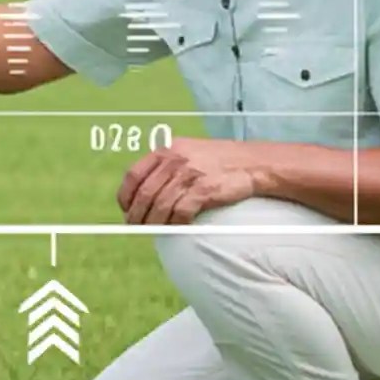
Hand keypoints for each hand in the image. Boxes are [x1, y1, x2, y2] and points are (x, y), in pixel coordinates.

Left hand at [117, 137, 262, 223]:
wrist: (254, 163)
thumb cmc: (219, 161)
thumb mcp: (188, 152)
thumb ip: (166, 167)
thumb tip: (144, 194)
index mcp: (166, 150)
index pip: (134, 175)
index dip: (126, 195)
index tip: (125, 208)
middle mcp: (175, 160)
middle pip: (145, 193)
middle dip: (137, 213)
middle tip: (136, 225)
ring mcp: (190, 174)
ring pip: (161, 205)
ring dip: (155, 222)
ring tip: (154, 229)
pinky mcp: (205, 189)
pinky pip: (182, 211)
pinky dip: (176, 222)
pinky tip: (177, 226)